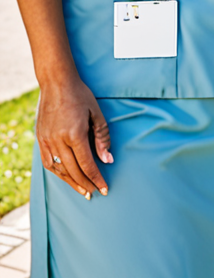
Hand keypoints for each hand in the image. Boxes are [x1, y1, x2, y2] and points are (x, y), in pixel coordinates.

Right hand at [36, 75, 112, 198]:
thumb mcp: (97, 114)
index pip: (87, 164)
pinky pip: (48, 162)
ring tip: (82, 190)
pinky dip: (58, 172)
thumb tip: (107, 159)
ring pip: (58, 169)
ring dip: (71, 182)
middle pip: (73, 170)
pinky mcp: (40, 139)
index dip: (96, 178)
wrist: (57, 84)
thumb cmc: (80, 96)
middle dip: (85, 184)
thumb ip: (102, 138)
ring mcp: (46, 141)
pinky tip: (66, 177)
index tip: (104, 188)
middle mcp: (58, 141)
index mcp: (74, 134)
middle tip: (95, 194)